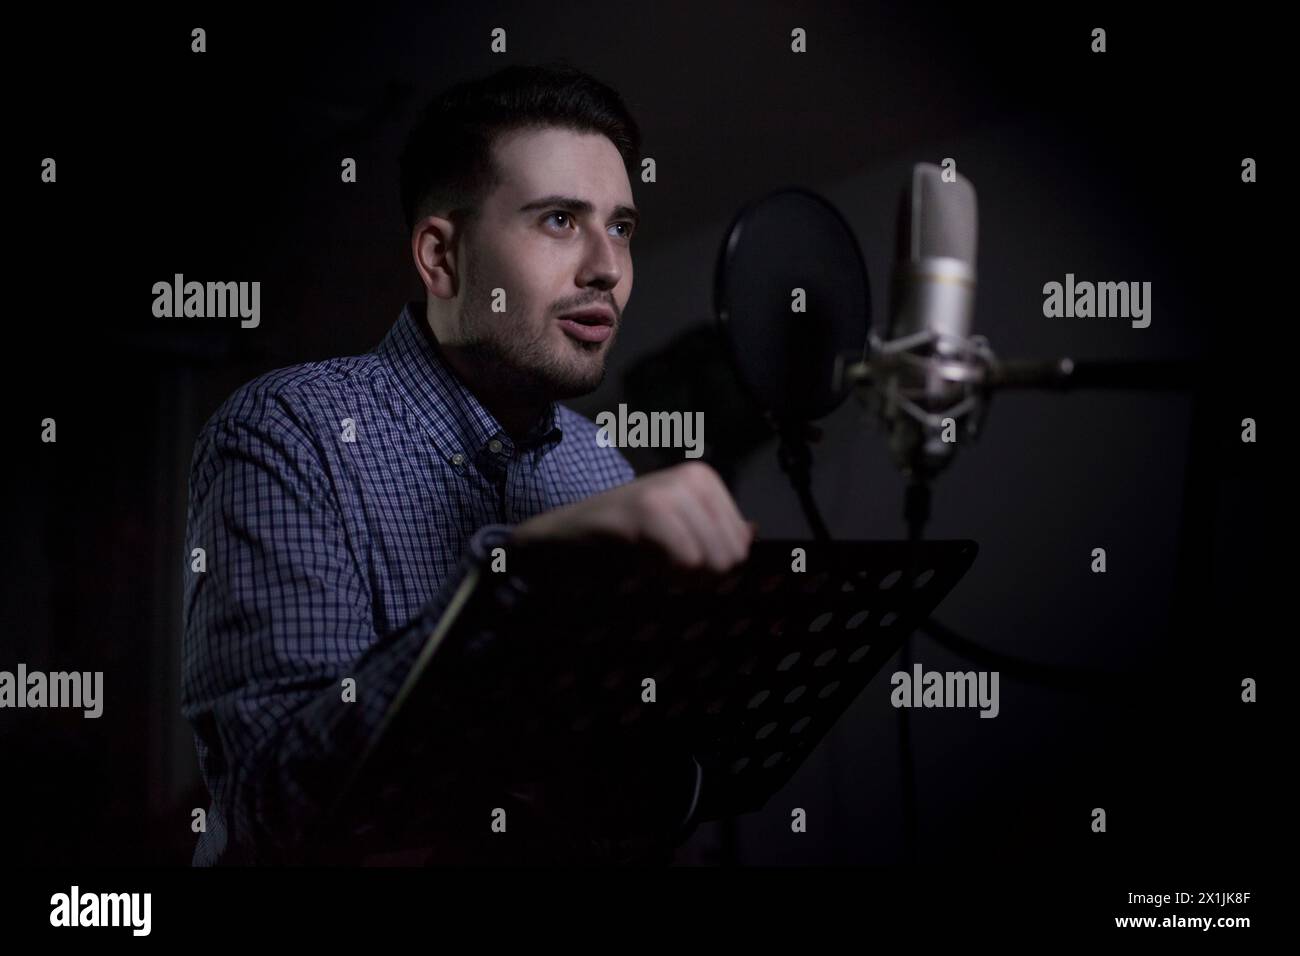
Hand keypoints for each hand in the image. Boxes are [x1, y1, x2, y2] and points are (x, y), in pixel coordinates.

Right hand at [511, 461, 755, 573]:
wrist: (561, 540)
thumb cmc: (621, 539)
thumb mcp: (676, 532)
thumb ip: (715, 531)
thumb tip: (753, 534)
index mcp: (703, 479)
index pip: (741, 546)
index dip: (711, 567)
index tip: (676, 558)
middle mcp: (692, 476)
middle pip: (731, 555)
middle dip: (700, 576)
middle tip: (660, 565)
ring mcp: (667, 490)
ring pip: (712, 560)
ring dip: (681, 578)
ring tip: (648, 562)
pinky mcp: (644, 511)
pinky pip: (686, 559)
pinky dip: (666, 575)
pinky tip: (640, 564)